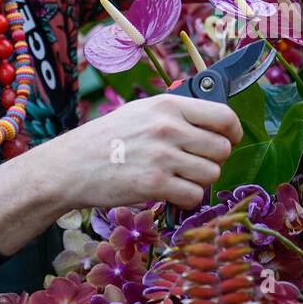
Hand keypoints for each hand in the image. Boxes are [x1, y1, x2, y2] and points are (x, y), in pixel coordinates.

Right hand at [50, 94, 241, 210]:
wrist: (70, 166)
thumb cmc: (106, 138)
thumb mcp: (141, 111)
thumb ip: (176, 114)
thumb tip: (213, 123)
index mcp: (169, 105)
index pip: (223, 117)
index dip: (231, 132)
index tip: (227, 140)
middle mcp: (169, 128)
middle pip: (222, 149)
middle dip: (213, 160)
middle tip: (193, 164)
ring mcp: (162, 157)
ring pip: (211, 174)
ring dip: (199, 181)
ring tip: (178, 178)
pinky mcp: (155, 185)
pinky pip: (194, 196)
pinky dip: (187, 199)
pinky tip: (170, 192)